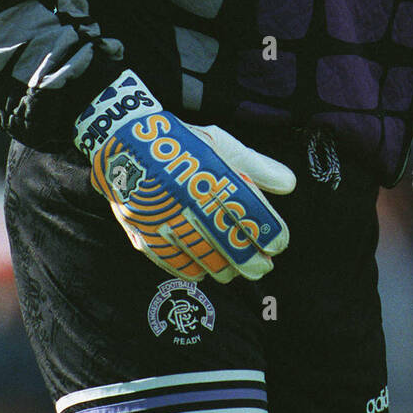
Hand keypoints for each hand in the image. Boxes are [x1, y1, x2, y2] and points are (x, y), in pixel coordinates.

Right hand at [74, 72, 295, 282]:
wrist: (122, 141)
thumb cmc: (180, 142)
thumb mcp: (220, 143)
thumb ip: (256, 166)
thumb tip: (290, 184)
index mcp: (211, 175)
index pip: (250, 215)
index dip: (269, 235)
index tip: (278, 245)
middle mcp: (188, 200)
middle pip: (229, 245)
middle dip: (252, 262)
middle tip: (263, 267)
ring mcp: (164, 219)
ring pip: (203, 259)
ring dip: (225, 270)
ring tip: (235, 270)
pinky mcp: (143, 232)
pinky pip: (173, 263)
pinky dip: (192, 270)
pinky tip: (203, 271)